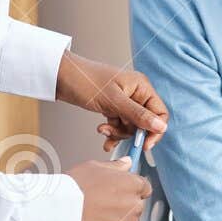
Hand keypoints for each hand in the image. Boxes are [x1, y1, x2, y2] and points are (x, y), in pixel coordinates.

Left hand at [54, 50, 168, 153]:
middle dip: (130, 132)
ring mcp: (124, 100)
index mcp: (141, 87)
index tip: (143, 144)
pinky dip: (112, 131)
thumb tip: (161, 127)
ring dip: (118, 132)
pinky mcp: (113, 106)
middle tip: (115, 135)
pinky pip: (119, 124)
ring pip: (130, 126)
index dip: (154, 130)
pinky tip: (103, 133)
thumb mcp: (113, 101)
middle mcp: (135, 93)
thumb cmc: (85, 81)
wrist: (60, 76)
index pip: (160, 113)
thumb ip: (138, 115)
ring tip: (103, 131)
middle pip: (144, 122)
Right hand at [66, 157, 150, 220]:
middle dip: (123, 206)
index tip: (121, 193)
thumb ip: (116, 166)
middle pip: (136, 206)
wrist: (60, 212)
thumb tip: (127, 163)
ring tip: (96, 218)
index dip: (132, 190)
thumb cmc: (74, 188)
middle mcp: (135, 205)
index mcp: (132, 184)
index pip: (144, 188)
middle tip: (102, 206)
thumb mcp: (94, 168)